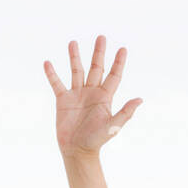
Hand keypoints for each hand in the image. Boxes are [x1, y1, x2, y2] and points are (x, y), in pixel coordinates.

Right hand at [43, 34, 141, 159]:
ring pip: (76, 71)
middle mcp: (91, 93)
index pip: (113, 76)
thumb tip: (140, 99)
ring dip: (74, 57)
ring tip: (73, 42)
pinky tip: (47, 63)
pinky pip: (57, 83)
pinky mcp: (63, 100)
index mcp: (105, 97)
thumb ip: (125, 112)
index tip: (123, 49)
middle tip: (101, 37)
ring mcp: (77, 95)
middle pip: (96, 68)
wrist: (77, 150)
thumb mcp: (113, 127)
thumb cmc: (97, 141)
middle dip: (98, 53)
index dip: (118, 63)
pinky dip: (52, 74)